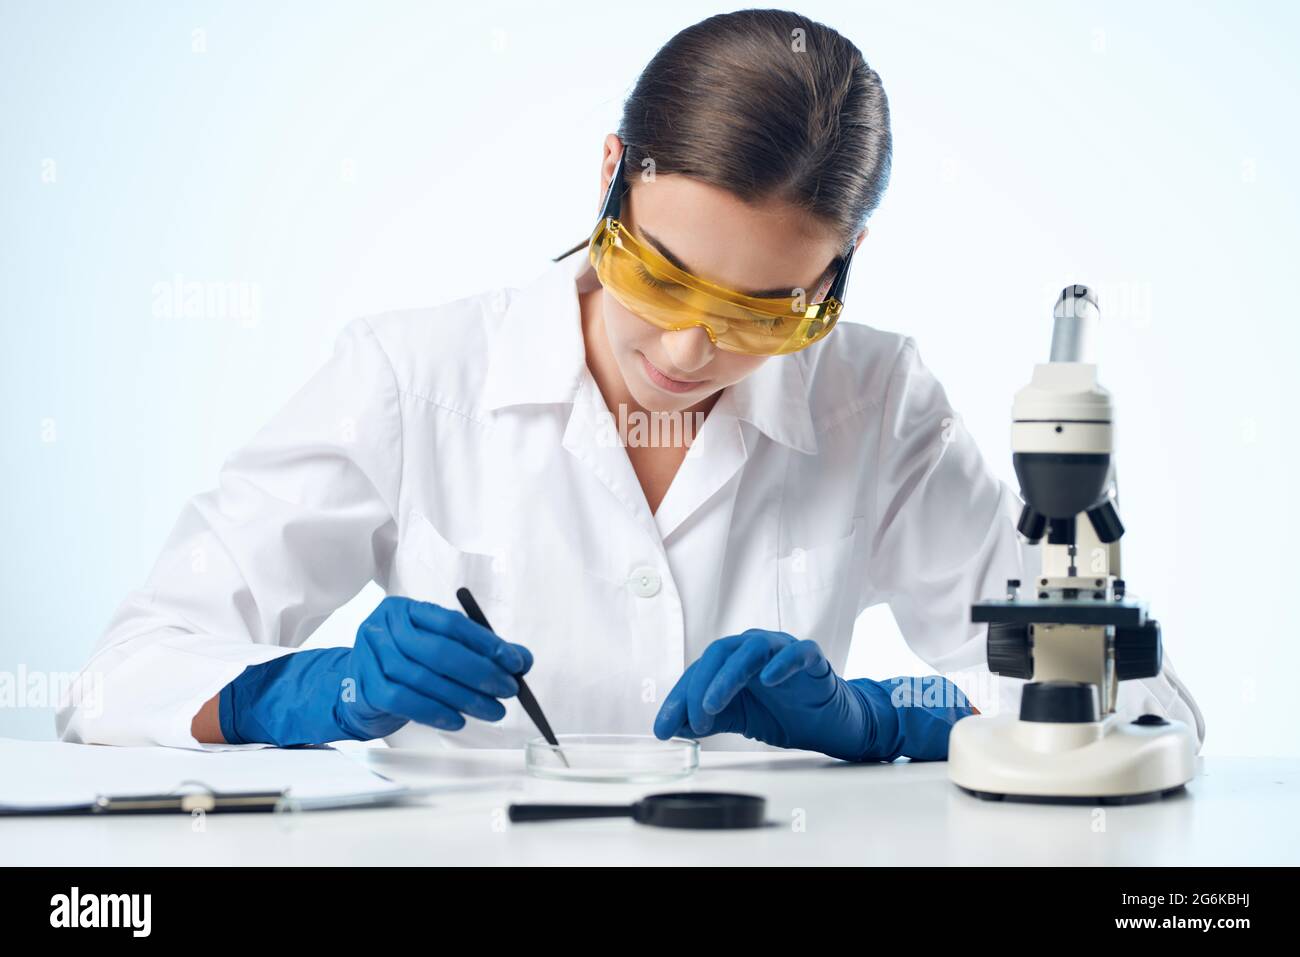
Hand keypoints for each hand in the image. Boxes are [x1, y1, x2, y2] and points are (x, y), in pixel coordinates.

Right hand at [337, 596, 531, 737]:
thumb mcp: (439, 648)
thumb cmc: (406, 664)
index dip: (486, 643)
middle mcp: (385, 627)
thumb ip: (479, 650)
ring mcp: (370, 656)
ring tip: (492, 710)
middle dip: (480, 673)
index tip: (514, 662)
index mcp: (407, 609)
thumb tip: (521, 660)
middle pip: (439, 650)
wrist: (354, 687)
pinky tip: (458, 720)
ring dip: (464, 698)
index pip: (451, 623)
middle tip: (507, 690)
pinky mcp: (365, 686)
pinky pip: (405, 701)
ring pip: (424, 678)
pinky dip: (435, 712)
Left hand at [652, 629, 879, 760]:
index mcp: (734, 661)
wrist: (830, 725)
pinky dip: (782, 662)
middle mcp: (755, 649)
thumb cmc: (784, 713)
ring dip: (728, 675)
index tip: (663, 728)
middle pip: (720, 652)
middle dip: (699, 686)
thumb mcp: (737, 719)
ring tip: (713, 704)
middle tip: (694, 719)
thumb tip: (671, 726)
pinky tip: (768, 679)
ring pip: (752, 648)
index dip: (678, 699)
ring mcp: (783, 650)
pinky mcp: (813, 659)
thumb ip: (707, 719)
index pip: (700, 671)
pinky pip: (797, 652)